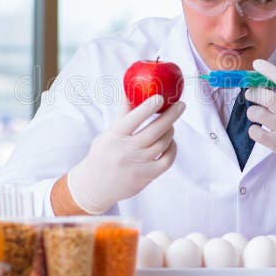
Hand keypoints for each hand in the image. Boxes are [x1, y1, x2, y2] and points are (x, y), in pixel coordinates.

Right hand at [67, 95, 184, 213]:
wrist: (95, 186)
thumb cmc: (103, 154)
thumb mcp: (109, 133)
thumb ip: (123, 113)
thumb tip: (131, 89)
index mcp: (115, 136)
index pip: (133, 119)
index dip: (147, 108)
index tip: (160, 97)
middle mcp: (126, 150)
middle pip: (154, 131)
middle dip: (170, 116)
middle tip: (180, 105)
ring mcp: (137, 165)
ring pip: (162, 144)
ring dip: (170, 131)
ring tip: (171, 124)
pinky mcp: (146, 176)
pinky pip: (167, 160)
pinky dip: (172, 148)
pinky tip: (170, 142)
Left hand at [245, 59, 275, 192]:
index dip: (268, 70)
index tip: (257, 64)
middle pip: (266, 96)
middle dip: (253, 92)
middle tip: (250, 93)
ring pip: (258, 114)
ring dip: (252, 111)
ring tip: (255, 113)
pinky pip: (257, 133)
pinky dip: (253, 130)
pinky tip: (258, 129)